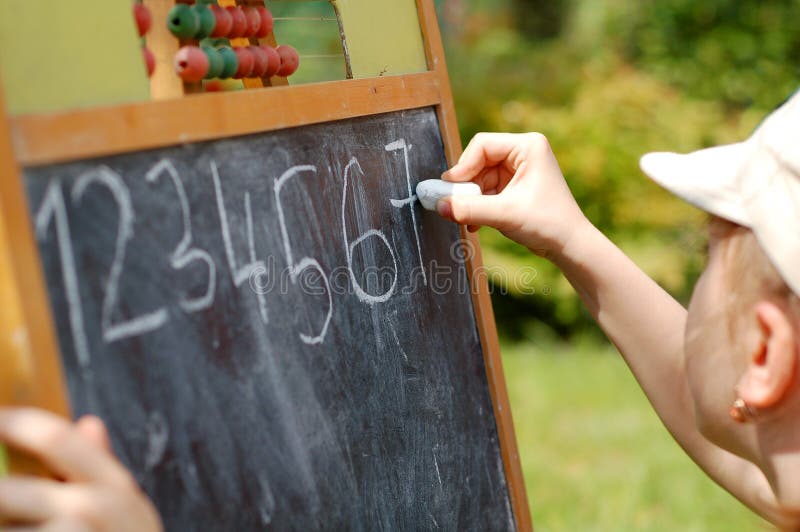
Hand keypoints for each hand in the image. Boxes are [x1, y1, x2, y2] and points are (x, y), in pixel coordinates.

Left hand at [0, 408, 162, 531]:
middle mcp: (93, 507)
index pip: (54, 436)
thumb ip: (101, 467)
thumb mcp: (127, 510)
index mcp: (113, 484)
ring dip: (2, 523)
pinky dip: (9, 531)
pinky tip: (12, 528)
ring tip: (9, 521)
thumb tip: (89, 423)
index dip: (11, 423)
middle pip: (8, 490)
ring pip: (4, 527)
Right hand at [439, 132, 589, 256]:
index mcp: (527, 146)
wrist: (569, 246)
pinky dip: (477, 205)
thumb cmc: (549, 223)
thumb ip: (469, 208)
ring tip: (468, 219)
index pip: (482, 145)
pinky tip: (475, 224)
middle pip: (478, 162)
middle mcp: (523, 154)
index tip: (450, 188)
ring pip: (479, 178)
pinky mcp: (513, 187)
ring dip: (470, 200)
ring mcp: (518, 171)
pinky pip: (485, 191)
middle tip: (454, 205)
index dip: (463, 166)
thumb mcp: (504, 214)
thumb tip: (439, 205)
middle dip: (466, 186)